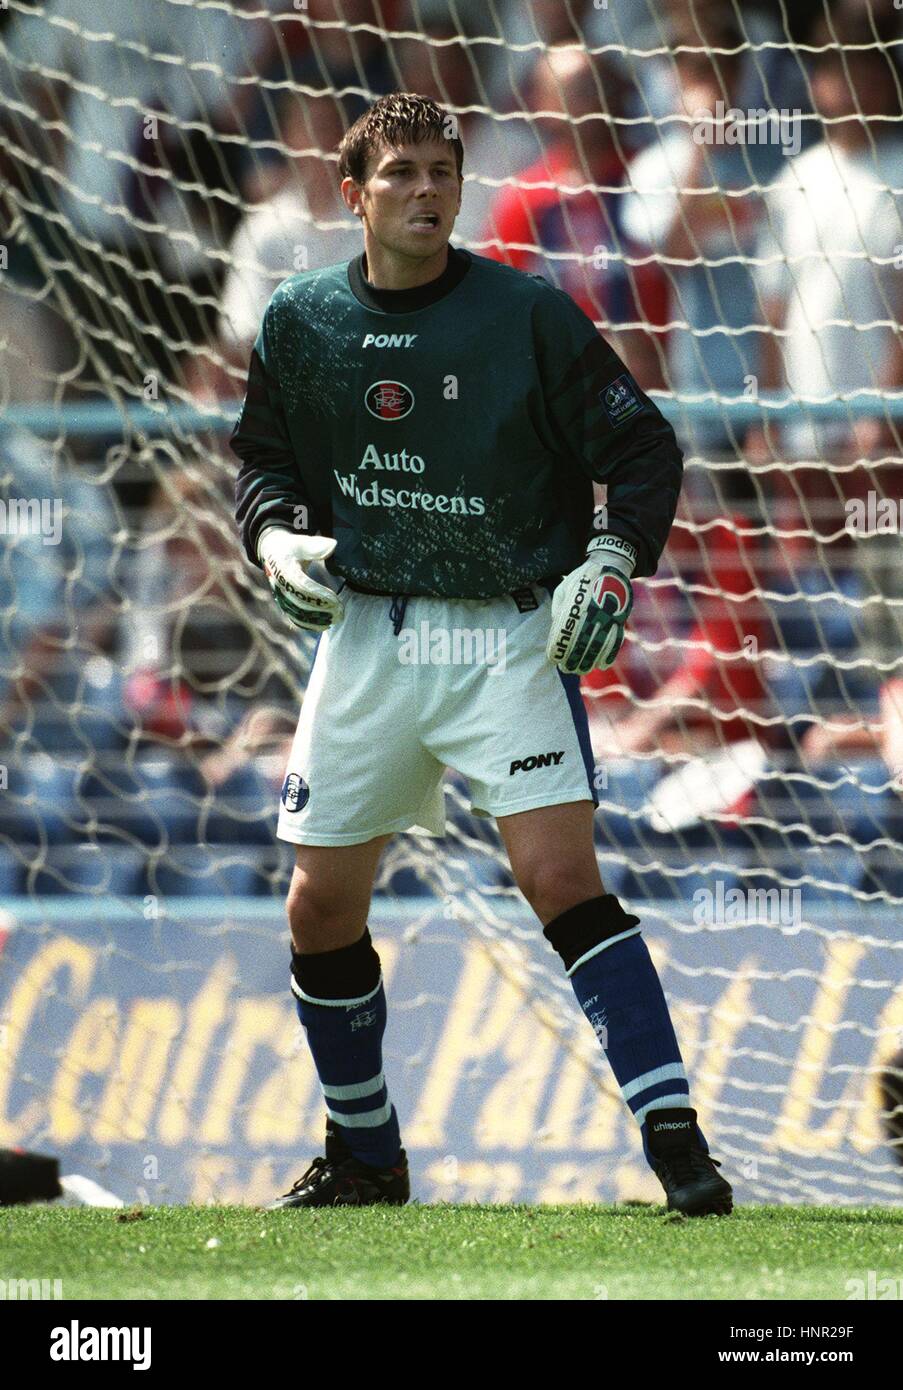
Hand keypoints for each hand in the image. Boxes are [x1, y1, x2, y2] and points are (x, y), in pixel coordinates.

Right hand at [257, 528, 343, 631]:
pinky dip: (310, 624)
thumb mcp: (300, 543)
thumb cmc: (291, 548)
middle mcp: (280, 587)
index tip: (336, 600)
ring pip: (298, 614)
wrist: (273, 554)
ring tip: (336, 619)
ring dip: (317, 620)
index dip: (319, 596)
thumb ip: (315, 545)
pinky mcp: (285, 604)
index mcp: (284, 571)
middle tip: (340, 611)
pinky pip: (295, 618)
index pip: (302, 587)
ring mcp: (281, 598)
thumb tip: (333, 546)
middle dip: (321, 610)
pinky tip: (325, 625)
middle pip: (300, 604)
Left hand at [546, 536, 633, 675]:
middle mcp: (592, 613)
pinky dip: (609, 653)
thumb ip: (558, 607)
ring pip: (598, 645)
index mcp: (576, 604)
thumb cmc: (583, 578)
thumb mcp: (564, 587)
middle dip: (573, 658)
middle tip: (566, 669)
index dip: (559, 647)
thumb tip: (556, 626)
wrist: (611, 565)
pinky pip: (615, 639)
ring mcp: (607, 617)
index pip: (565, 632)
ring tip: (582, 670)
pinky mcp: (619, 619)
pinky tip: (602, 664)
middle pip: (582, 642)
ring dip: (590, 660)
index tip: (554, 658)